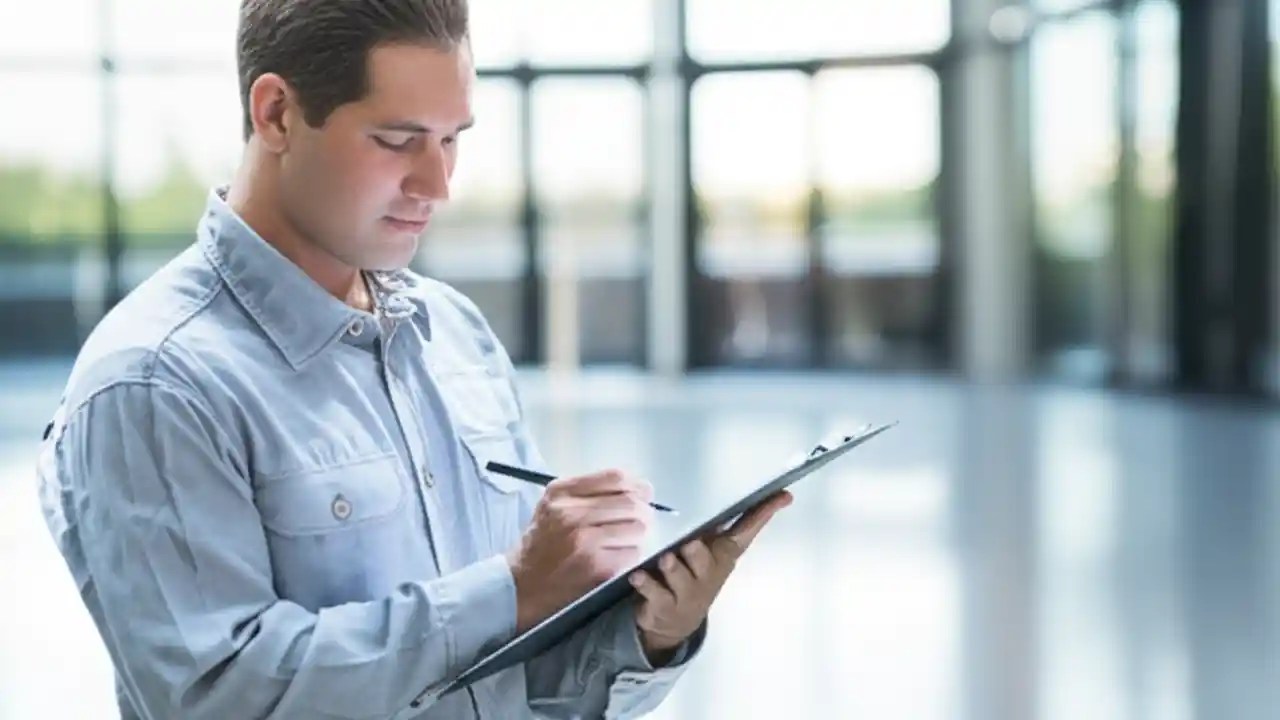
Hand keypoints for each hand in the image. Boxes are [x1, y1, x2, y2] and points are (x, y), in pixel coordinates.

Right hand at [506, 469, 653, 632]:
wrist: (521, 583)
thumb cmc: (541, 542)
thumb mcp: (552, 505)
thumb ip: (586, 492)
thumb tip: (635, 488)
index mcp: (562, 492)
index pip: (615, 477)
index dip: (636, 485)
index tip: (643, 493)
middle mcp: (572, 512)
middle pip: (631, 502)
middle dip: (645, 511)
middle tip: (645, 519)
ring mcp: (584, 540)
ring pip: (637, 528)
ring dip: (640, 534)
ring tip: (630, 539)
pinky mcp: (595, 566)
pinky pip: (632, 553)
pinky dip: (632, 554)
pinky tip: (620, 556)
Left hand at [629, 491, 792, 665]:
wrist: (674, 624)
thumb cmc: (693, 574)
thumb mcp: (710, 551)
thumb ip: (723, 526)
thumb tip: (747, 498)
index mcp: (723, 555)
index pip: (748, 528)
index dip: (764, 511)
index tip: (784, 494)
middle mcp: (709, 573)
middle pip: (705, 556)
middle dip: (696, 551)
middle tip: (690, 546)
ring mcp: (688, 593)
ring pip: (677, 572)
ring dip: (670, 566)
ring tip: (664, 561)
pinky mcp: (665, 607)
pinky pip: (653, 590)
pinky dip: (645, 582)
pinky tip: (639, 575)